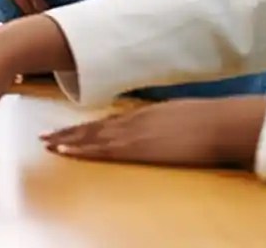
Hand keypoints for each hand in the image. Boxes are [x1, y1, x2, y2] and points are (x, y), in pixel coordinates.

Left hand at [41, 95, 265, 168]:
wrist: (221, 123)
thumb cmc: (209, 121)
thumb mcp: (179, 115)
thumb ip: (163, 120)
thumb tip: (160, 126)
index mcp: (144, 113)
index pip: (106, 121)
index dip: (84, 126)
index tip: (67, 129)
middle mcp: (133, 121)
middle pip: (93, 127)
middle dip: (67, 133)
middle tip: (44, 137)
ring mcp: (134, 134)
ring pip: (92, 137)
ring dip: (68, 141)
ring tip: (48, 145)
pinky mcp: (138, 148)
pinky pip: (103, 149)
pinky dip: (83, 150)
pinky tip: (67, 152)